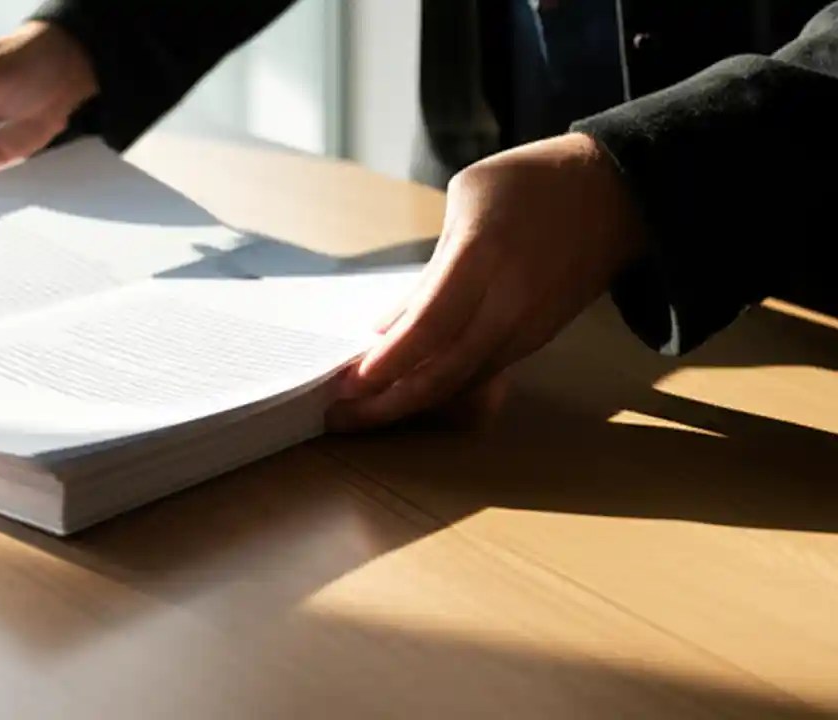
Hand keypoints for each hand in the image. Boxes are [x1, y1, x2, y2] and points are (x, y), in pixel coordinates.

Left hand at [326, 132, 645, 430]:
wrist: (620, 192)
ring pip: (463, 384)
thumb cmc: (534, 183)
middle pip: (446, 371)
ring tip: (362, 413)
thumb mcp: (468, 199)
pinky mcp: (536, 340)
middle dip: (388, 403)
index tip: (347, 383)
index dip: (389, 361)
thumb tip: (389, 328)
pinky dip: (441, 393)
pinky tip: (405, 397)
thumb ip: (428, 272)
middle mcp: (511, 303)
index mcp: (487, 256)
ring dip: (411, 404)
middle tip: (340, 416)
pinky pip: (482, 376)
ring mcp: (528, 328)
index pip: (430, 325)